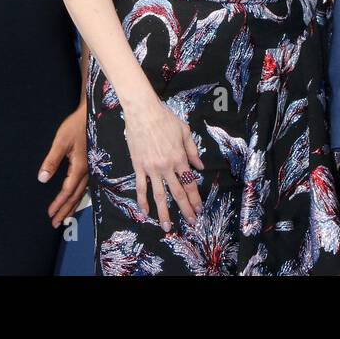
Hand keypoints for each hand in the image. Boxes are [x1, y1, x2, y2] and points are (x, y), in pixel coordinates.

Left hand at [40, 104, 88, 228]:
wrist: (92, 114)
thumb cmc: (75, 126)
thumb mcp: (60, 142)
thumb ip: (51, 161)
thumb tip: (42, 179)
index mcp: (79, 167)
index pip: (67, 191)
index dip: (58, 203)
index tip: (50, 214)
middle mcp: (87, 171)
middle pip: (76, 196)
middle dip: (66, 210)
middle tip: (57, 223)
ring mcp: (91, 168)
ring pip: (82, 192)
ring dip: (73, 205)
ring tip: (66, 217)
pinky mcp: (91, 164)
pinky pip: (85, 186)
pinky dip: (79, 196)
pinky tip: (76, 199)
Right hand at [123, 99, 204, 231]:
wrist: (143, 112)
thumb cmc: (165, 119)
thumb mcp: (185, 131)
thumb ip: (193, 150)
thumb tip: (200, 167)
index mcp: (180, 158)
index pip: (190, 183)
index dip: (195, 198)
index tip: (199, 209)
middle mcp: (167, 167)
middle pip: (177, 193)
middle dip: (185, 209)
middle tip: (190, 223)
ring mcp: (151, 168)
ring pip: (159, 195)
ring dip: (164, 212)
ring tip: (167, 227)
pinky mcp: (138, 166)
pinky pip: (141, 186)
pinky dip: (142, 200)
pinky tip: (144, 212)